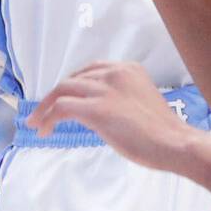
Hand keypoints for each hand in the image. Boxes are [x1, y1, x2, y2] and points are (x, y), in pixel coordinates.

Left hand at [28, 62, 193, 170]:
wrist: (174, 142)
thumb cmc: (161, 131)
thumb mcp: (138, 102)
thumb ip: (117, 98)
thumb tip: (90, 111)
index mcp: (127, 68)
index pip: (90, 70)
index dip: (71, 85)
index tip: (60, 99)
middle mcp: (115, 72)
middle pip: (73, 78)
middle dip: (53, 96)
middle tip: (40, 114)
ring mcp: (106, 89)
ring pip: (62, 89)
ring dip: (45, 107)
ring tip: (36, 123)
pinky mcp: (97, 108)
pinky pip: (62, 107)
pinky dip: (48, 117)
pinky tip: (45, 130)